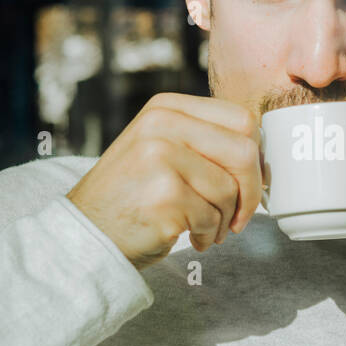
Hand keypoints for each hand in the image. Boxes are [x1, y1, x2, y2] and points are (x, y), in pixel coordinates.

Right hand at [66, 93, 262, 270]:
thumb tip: (259, 153)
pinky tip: (189, 237)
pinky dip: (206, 234)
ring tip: (204, 228)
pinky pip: (211, 217)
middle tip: (240, 215)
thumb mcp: (159, 148)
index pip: (242, 118)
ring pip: (230, 190)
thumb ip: (202, 140)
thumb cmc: (132, 196)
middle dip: (250, 190)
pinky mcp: (164, 195)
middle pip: (244, 151)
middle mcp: (162, 125)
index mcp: (167, 108)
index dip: (255, 154)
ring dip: (225, 219)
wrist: (86, 233)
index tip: (249, 180)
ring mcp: (161, 158)